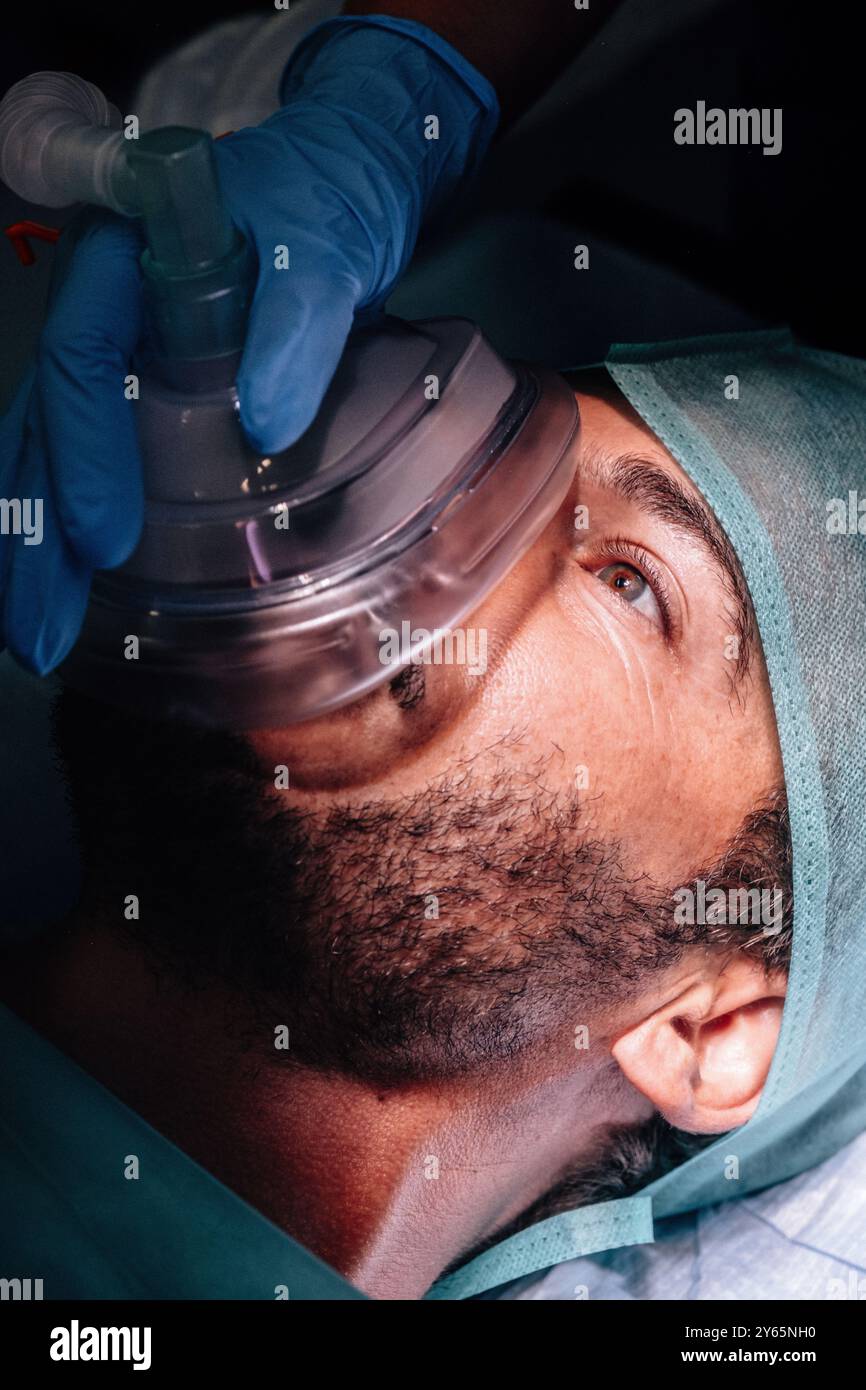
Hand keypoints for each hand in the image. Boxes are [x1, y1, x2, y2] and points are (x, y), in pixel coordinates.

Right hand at [0, 15, 497, 672]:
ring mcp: (122, 356)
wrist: (347, 182)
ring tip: (38, 636)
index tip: (104, 538)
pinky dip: (80, 528)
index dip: (84, 450)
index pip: (81, 359)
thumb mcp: (325, 243)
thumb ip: (298, 319)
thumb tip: (266, 426)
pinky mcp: (150, 392)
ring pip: (55, 453)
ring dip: (43, 549)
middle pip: (45, 424)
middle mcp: (105, 313)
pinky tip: (77, 592)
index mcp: (124, 261)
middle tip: (36, 632)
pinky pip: (98, 461)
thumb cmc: (328, 197)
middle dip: (35, 535)